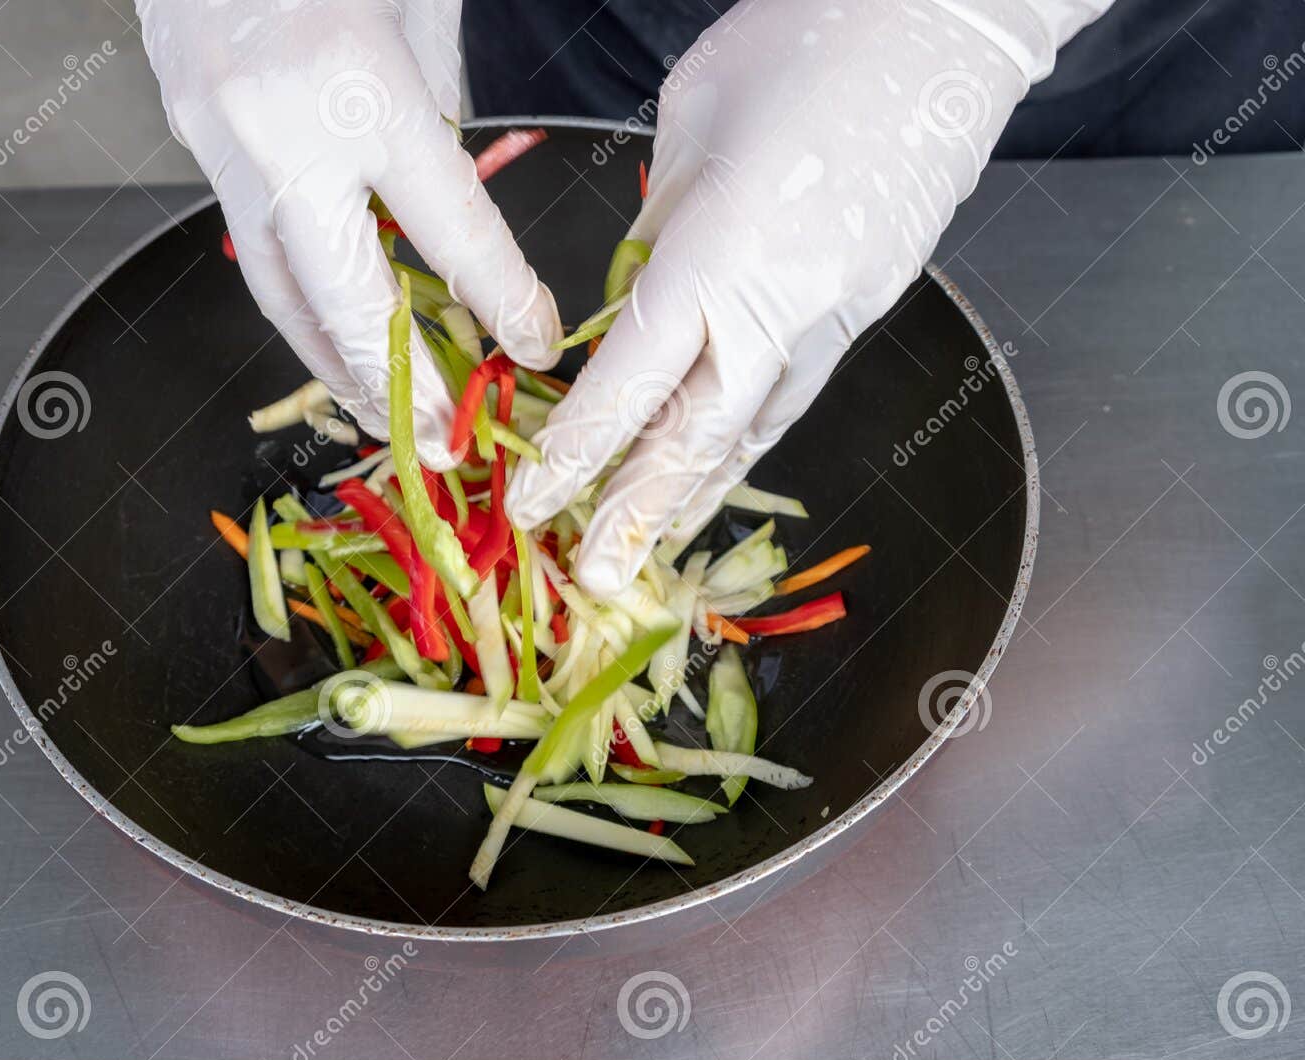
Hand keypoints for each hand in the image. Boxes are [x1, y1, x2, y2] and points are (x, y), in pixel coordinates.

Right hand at [136, 0, 560, 466]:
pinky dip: (297, 297)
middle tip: (442, 443)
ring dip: (332, 364)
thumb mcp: (414, 3)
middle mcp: (278, 129)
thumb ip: (432, 107)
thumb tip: (453, 212)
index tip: (535, 344)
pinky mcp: (186, 135)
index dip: (500, 298)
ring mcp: (219, 140)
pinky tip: (333, 329)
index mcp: (356, 87)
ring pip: (276, 291)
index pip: (445, 228)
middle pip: (340, 300)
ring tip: (381, 411)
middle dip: (399, 385)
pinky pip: (252, 239)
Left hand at [507, 0, 1108, 595]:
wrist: (952, 16)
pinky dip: (750, 437)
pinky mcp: (875, 302)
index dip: (577, 455)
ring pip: (758, 427)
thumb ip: (659, 219)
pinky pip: (798, 388)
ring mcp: (841, 310)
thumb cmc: (808, 34)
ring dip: (699, 492)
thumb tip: (640, 282)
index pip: (631, 382)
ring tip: (654, 546)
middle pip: (700, 438)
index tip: (534, 506)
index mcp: (720, 253)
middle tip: (598, 578)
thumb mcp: (693, 117)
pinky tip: (721, 463)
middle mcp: (784, 304)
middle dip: (641, 515)